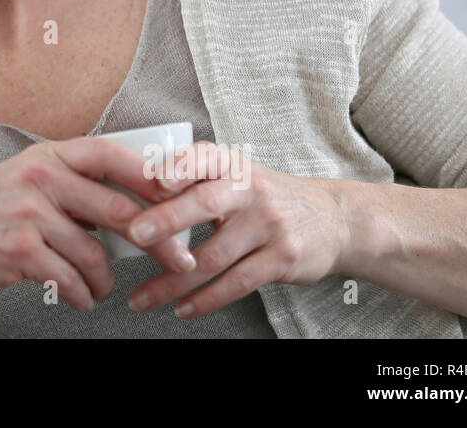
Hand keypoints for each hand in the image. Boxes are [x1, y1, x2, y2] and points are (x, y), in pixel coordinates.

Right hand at [0, 137, 199, 311]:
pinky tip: (77, 298)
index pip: (112, 155)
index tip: (180, 197)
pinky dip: (80, 296)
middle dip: (159, 241)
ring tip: (100, 289)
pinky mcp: (18, 250)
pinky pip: (69, 280)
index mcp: (47, 155)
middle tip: (180, 260)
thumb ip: (70, 185)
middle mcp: (40, 177)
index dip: (152, 175)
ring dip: (106, 281)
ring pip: (95, 255)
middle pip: (119, 210)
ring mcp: (28, 214)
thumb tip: (130, 208)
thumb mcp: (25, 179)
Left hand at [124, 142, 353, 318]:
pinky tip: (182, 308)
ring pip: (214, 255)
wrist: (334, 218)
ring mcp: (269, 224)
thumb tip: (132, 197)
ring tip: (141, 298)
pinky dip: (206, 299)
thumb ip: (193, 182)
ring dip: (173, 281)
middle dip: (166, 220)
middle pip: (205, 203)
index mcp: (231, 164)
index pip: (204, 156)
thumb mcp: (235, 175)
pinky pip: (237, 282)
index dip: (178, 165)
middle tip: (133, 234)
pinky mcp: (283, 258)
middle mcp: (251, 189)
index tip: (152, 179)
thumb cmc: (263, 197)